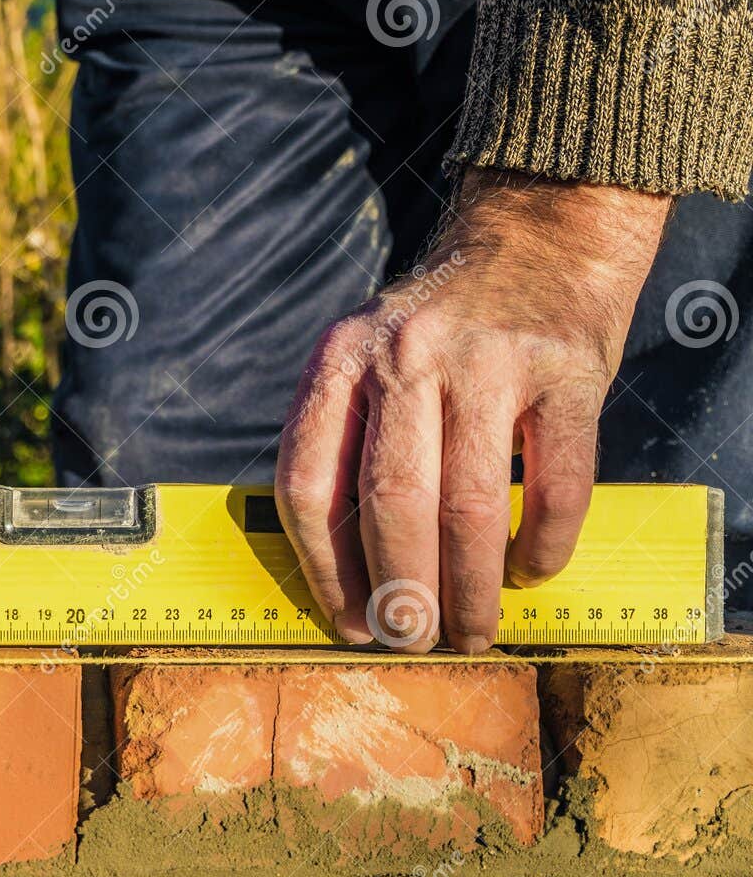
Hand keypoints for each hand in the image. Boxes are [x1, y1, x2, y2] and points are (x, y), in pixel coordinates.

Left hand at [275, 168, 670, 652]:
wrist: (538, 234)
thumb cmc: (440, 325)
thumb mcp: (366, 356)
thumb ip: (345, 438)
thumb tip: (343, 571)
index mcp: (340, 359)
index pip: (309, 481)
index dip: (324, 568)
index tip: (347, 622)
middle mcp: (406, 357)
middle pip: (391, 505)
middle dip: (401, 594)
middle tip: (414, 643)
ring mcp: (489, 360)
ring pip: (470, 506)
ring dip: (471, 587)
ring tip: (474, 632)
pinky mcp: (566, 370)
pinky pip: (558, 481)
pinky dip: (546, 542)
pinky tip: (534, 571)